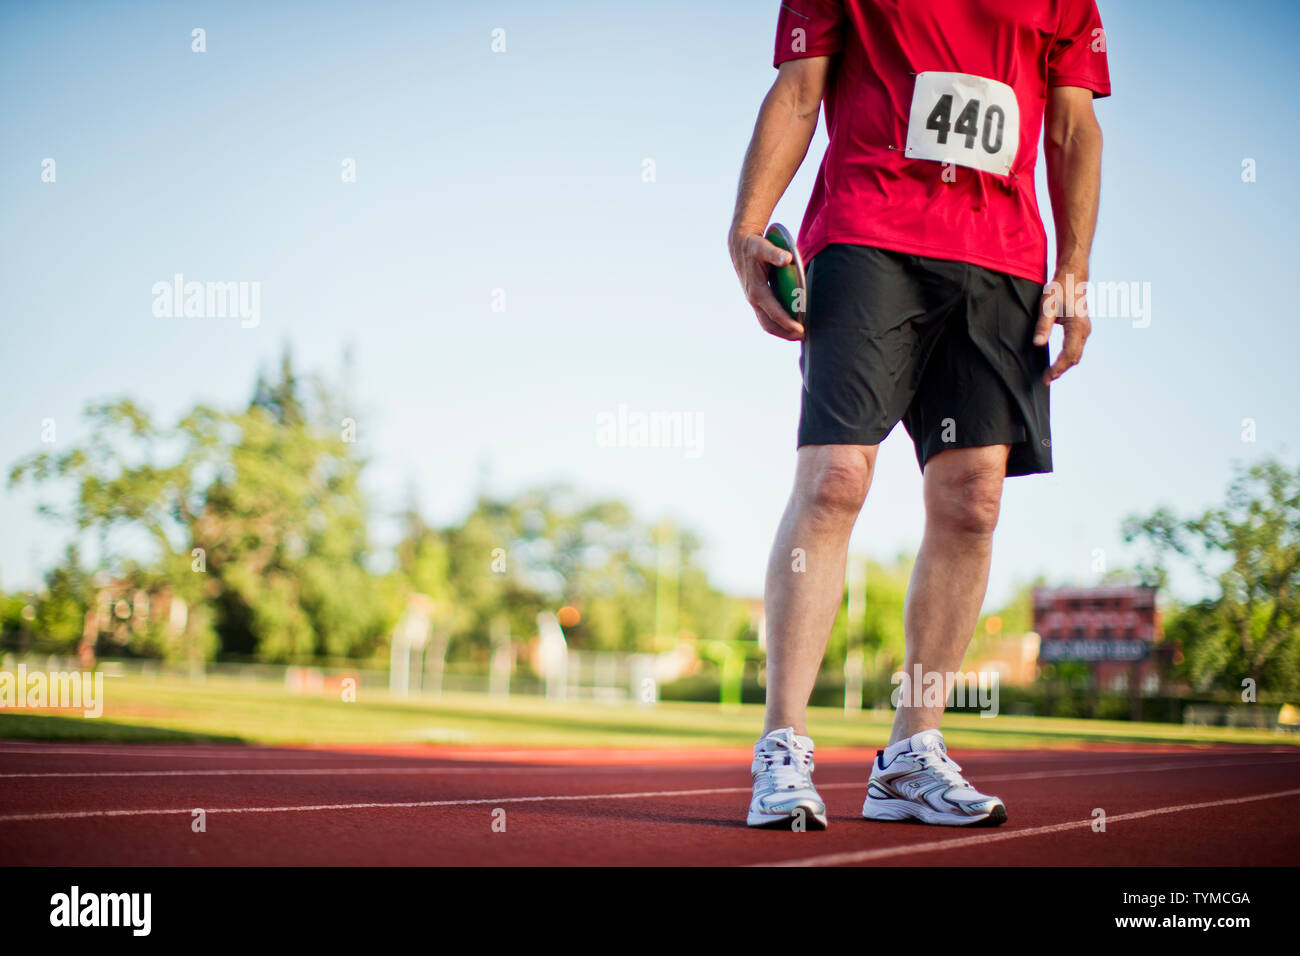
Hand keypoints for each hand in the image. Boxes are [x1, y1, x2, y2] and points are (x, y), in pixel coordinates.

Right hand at [728, 226, 804, 340]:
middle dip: (786, 333)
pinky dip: (778, 324)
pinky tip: (790, 323)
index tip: (801, 330)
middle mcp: (754, 298)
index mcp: (756, 290)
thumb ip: (775, 254)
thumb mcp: (763, 247)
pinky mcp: (756, 299)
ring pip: (767, 323)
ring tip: (798, 335)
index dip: (787, 323)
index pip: (774, 313)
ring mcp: (754, 300)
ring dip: (782, 332)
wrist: (739, 244)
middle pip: (769, 325)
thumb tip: (787, 259)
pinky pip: (766, 317)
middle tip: (804, 336)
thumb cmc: (754, 245)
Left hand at [1033, 264, 1090, 384]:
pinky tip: (1056, 363)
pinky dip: (1067, 358)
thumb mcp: (1047, 305)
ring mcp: (1085, 330)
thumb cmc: (1059, 288)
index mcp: (1077, 326)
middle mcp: (1084, 330)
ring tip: (1049, 374)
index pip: (1068, 354)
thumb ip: (1043, 325)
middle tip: (1045, 380)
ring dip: (1064, 366)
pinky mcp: (1081, 329)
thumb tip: (1038, 344)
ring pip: (1076, 354)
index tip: (1046, 378)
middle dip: (1060, 370)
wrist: (1073, 277)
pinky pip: (1076, 348)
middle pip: (1074, 357)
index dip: (1057, 368)